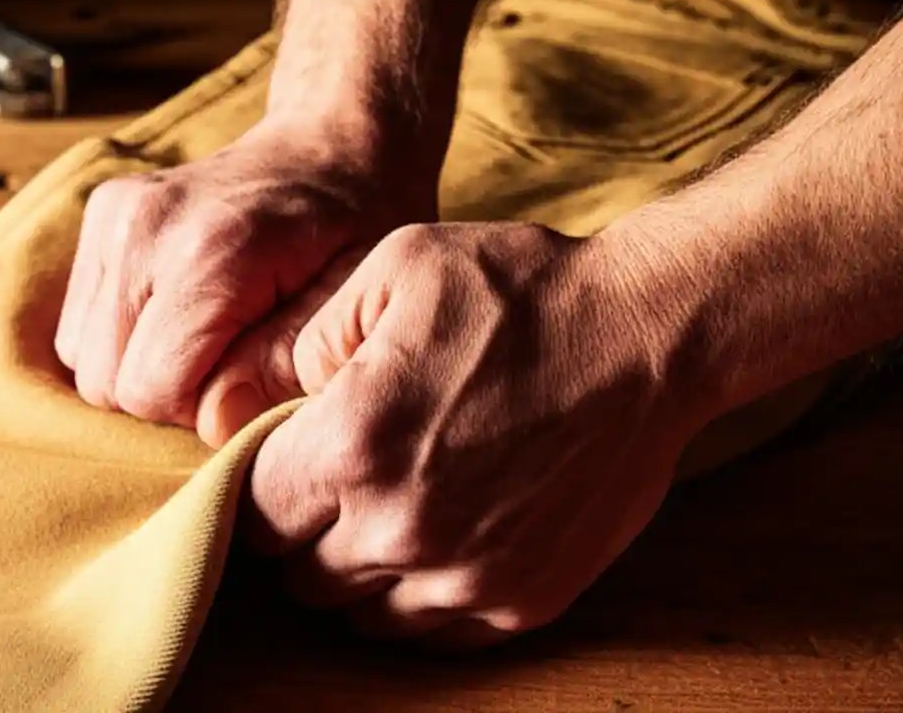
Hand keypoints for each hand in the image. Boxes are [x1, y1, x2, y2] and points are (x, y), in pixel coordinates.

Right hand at [54, 118, 435, 443]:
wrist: (332, 147)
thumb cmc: (355, 230)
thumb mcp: (351, 303)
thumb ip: (283, 364)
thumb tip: (214, 420)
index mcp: (210, 252)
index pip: (151, 389)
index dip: (202, 408)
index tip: (253, 376)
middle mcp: (144, 229)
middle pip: (111, 382)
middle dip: (170, 393)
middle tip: (235, 357)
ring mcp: (113, 218)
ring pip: (85, 362)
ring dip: (144, 369)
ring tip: (211, 335)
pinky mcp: (99, 216)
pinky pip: (80, 329)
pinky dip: (125, 341)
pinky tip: (182, 315)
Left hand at [246, 221, 712, 647]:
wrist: (646, 335)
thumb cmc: (521, 292)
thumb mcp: (396, 269)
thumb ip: (313, 338)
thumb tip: (281, 398)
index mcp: (354, 447)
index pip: (256, 515)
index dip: (264, 489)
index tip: (291, 466)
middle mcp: (402, 529)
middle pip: (302, 574)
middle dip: (309, 531)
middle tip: (345, 484)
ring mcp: (467, 577)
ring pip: (363, 615)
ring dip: (363, 573)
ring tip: (394, 513)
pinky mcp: (525, 600)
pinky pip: (438, 633)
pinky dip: (426, 599)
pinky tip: (444, 543)